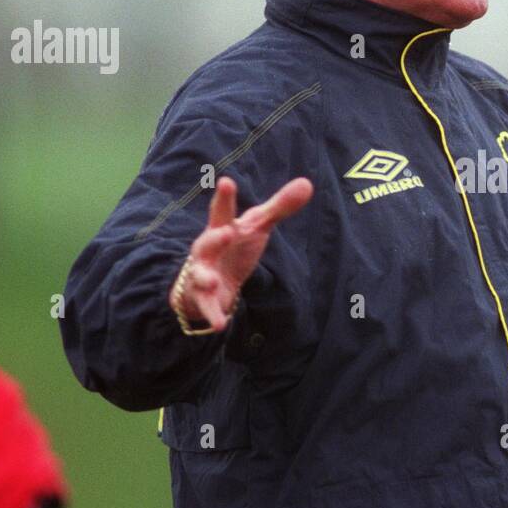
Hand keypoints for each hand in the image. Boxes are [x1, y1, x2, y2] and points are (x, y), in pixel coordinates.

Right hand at [170, 175, 313, 331]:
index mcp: (222, 228)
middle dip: (214, 238)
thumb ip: (279, 206)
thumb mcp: (256, 226)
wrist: (209, 282)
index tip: (226, 181)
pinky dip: (213, 316)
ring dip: (203, 278)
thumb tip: (307, 183)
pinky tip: (220, 325)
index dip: (224, 197)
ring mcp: (203, 274)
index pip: (223, 211)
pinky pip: (207, 308)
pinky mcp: (204, 298)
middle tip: (226, 232)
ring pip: (199, 275)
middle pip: (208, 242)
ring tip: (209, 281)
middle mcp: (208, 250)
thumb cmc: (234, 246)